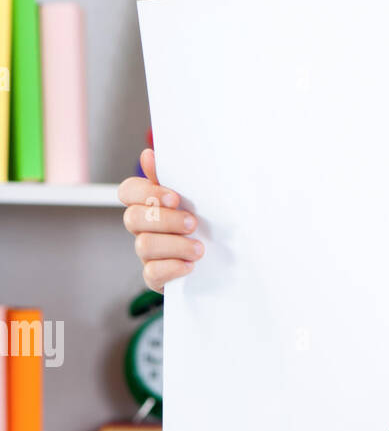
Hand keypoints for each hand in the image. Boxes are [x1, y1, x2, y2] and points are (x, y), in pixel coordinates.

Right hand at [117, 148, 203, 292]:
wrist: (219, 262)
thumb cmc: (202, 225)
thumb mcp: (191, 200)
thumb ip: (171, 179)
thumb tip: (149, 154)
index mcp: (147, 204)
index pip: (128, 191)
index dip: (146, 193)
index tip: (174, 198)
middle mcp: (142, 228)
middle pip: (133, 219)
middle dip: (165, 220)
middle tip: (193, 223)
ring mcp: (146, 254)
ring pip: (144, 246)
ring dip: (175, 245)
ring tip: (199, 248)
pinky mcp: (155, 277)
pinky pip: (152, 273)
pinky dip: (172, 268)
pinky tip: (190, 265)